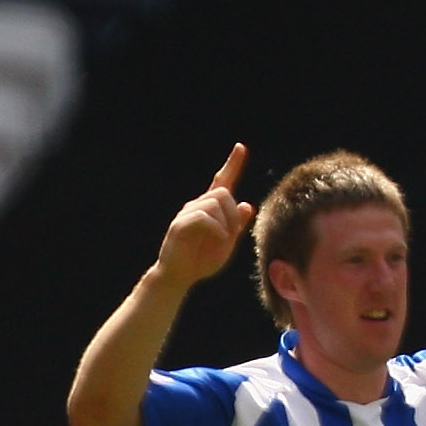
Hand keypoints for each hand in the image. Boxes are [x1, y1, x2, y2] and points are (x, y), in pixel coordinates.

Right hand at [154, 143, 255, 286]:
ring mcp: (186, 213)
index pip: (222, 181)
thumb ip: (236, 226)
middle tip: (231, 234)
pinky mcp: (180, 225)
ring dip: (225, 222)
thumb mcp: (226, 245)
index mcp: (209, 209)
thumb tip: (247, 205)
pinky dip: (217, 229)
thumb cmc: (201, 262)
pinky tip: (216, 239)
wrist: (178, 277)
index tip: (241, 147)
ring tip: (221, 240)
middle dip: (233, 213)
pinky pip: (205, 217)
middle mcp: (196, 205)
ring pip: (215, 203)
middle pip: (223, 192)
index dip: (233, 165)